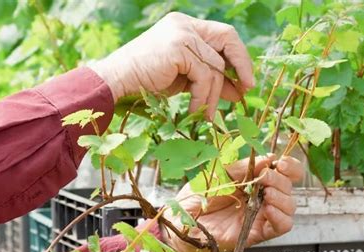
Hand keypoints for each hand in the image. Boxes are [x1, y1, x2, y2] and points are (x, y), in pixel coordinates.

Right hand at [89, 12, 253, 119]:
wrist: (117, 81)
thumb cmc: (146, 81)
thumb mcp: (185, 79)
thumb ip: (210, 80)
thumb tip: (238, 91)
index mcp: (185, 26)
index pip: (223, 35)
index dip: (238, 56)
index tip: (246, 80)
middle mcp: (185, 24)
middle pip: (227, 38)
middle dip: (241, 65)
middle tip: (247, 90)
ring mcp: (182, 33)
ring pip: (215, 65)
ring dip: (214, 95)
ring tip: (207, 115)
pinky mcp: (179, 47)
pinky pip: (204, 76)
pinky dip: (202, 97)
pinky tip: (194, 110)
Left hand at [162, 154, 303, 251]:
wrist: (181, 221)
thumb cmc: (197, 196)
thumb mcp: (219, 175)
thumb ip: (243, 168)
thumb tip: (268, 157)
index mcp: (254, 181)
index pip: (284, 173)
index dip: (290, 167)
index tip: (281, 162)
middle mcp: (261, 198)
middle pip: (288, 189)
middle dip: (281, 180)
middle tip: (264, 178)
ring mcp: (259, 216)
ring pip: (289, 207)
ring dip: (283, 198)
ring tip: (267, 193)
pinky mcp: (256, 233)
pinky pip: (280, 227)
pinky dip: (280, 217)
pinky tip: (269, 209)